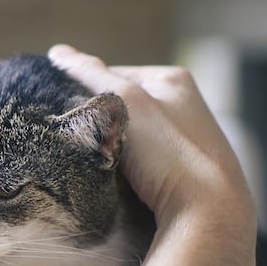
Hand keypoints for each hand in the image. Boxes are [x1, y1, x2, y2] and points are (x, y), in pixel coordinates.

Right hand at [48, 45, 256, 248]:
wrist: (207, 213)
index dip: (85, 91)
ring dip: (111, 147)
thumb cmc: (169, 152)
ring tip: (101, 162)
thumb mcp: (124, 103)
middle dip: (100, 121)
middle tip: (82, 139)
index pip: (112, 74)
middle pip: (121, 106)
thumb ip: (90, 75)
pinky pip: (142, 163)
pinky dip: (126, 169)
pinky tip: (121, 181)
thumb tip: (59, 52)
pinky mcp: (184, 172)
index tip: (68, 112)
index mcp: (173, 79)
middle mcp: (184, 105)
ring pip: (130, 137)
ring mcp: (185, 140)